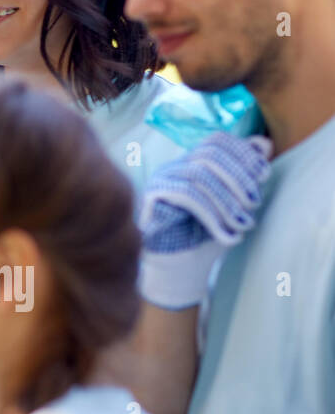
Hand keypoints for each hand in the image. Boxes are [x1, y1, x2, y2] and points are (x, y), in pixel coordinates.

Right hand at [137, 133, 270, 309]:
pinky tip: (227, 236)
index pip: (216, 140)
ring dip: (228, 200)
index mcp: (192, 164)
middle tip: (254, 204)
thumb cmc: (206, 238)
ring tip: (243, 224)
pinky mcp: (150, 198)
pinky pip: (186, 195)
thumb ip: (246, 177)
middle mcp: (173, 167)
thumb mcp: (234, 206)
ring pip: (199, 174)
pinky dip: (213, 215)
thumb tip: (263, 144)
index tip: (263, 176)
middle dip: (239, 177)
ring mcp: (160, 181)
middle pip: (209, 153)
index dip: (242, 153)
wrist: (180, 272)